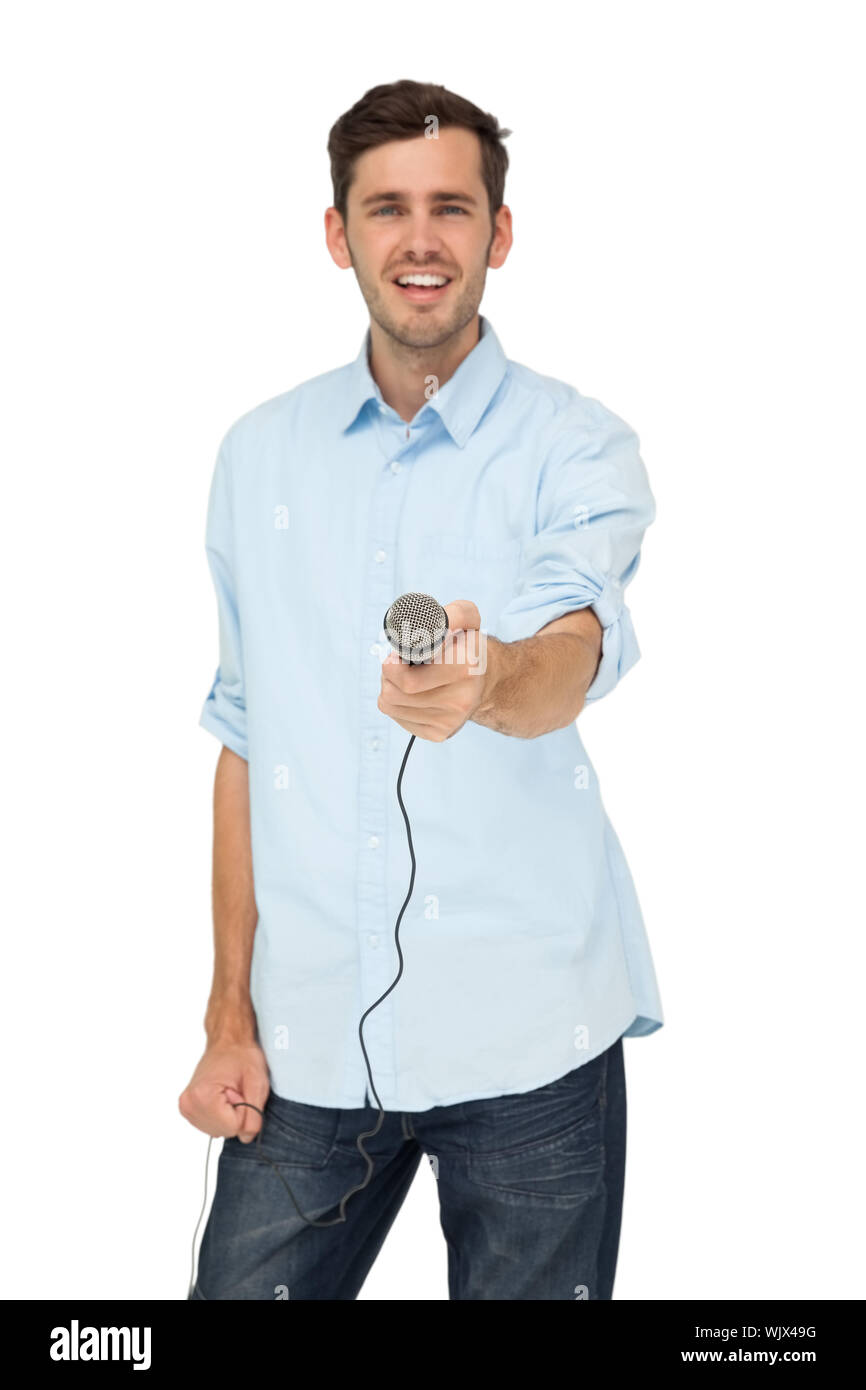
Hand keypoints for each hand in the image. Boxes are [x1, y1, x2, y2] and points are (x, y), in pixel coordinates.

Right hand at [178, 1040, 269, 1142]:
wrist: (228, 1042)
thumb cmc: (242, 1056)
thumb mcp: (257, 1082)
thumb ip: (254, 1113)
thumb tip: (247, 1137)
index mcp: (202, 1096)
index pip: (233, 1127)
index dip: (244, 1110)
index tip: (239, 1090)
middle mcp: (189, 1104)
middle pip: (224, 1131)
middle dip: (236, 1113)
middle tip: (235, 1090)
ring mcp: (187, 1108)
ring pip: (218, 1131)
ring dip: (229, 1115)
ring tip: (228, 1091)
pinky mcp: (189, 1110)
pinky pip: (213, 1126)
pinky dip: (222, 1115)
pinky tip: (222, 1096)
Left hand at [378, 599, 490, 741]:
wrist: (488, 679)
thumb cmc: (469, 646)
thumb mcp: (466, 617)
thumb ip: (449, 613)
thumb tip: (424, 625)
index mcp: (465, 670)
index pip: (407, 680)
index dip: (393, 664)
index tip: (399, 654)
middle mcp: (460, 701)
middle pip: (394, 694)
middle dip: (387, 674)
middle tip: (399, 661)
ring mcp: (449, 722)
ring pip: (390, 705)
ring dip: (389, 686)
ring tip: (407, 674)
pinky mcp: (439, 734)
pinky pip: (396, 717)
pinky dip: (397, 702)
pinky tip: (413, 692)